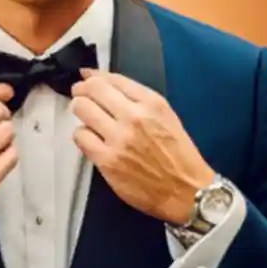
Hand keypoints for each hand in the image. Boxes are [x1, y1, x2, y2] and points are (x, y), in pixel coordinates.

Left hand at [71, 70, 214, 224]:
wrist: (186, 191)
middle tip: (81, 96)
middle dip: (82, 91)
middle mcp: (135, 117)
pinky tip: (91, 139)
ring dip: (80, 110)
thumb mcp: (167, 116)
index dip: (95, 76)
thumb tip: (105, 83)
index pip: (113, 79)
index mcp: (152, 104)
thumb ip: (138, 99)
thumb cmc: (178, 155)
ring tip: (87, 118)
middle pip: (93, 90)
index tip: (87, 77)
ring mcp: (119, 139)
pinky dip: (82, 135)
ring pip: (82, 109)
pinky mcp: (108, 161)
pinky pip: (80, 137)